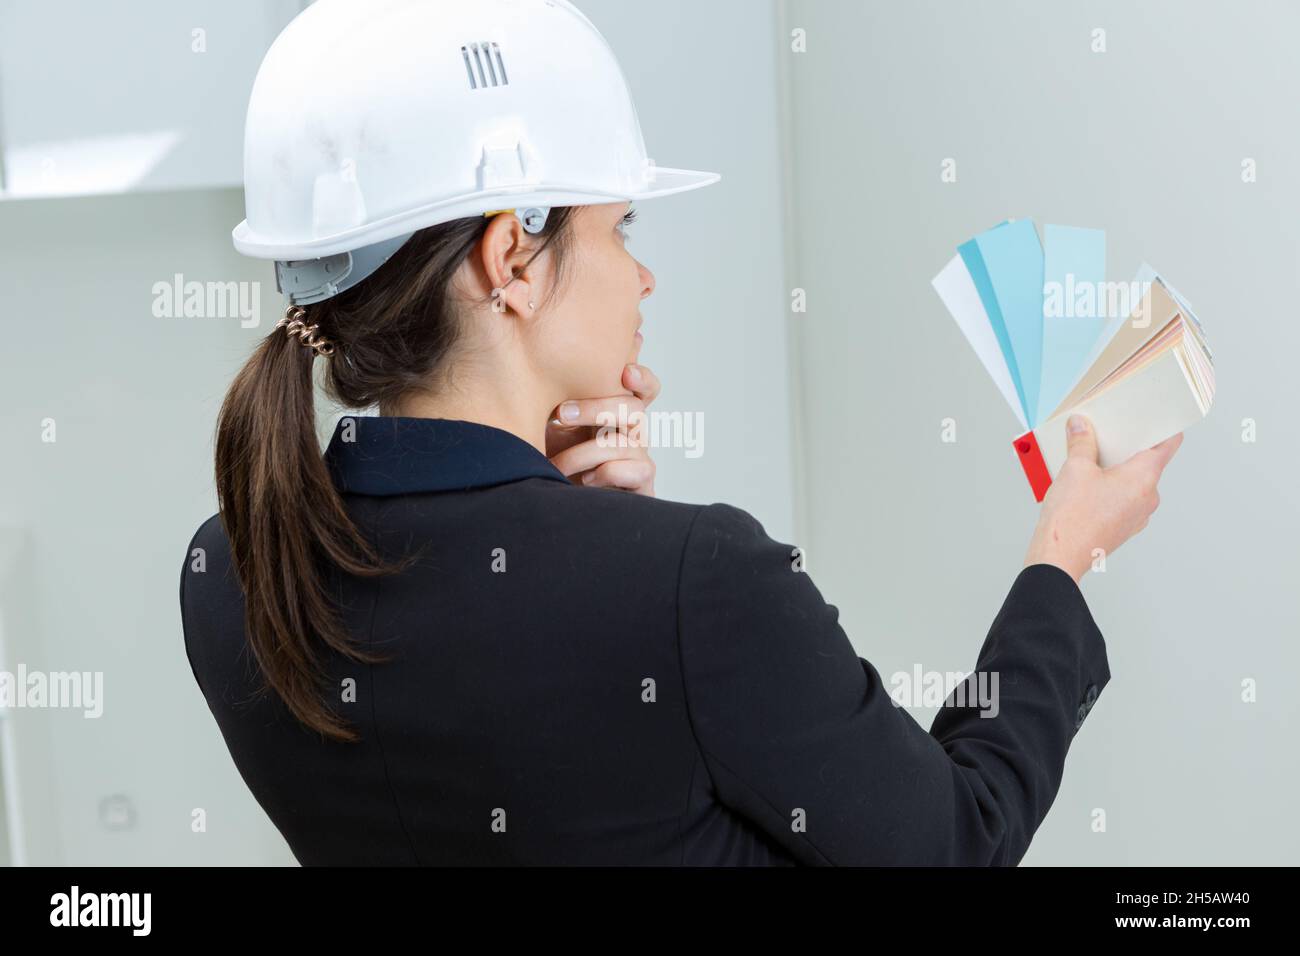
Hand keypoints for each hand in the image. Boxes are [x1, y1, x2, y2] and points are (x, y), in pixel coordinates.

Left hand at [545, 363, 659, 495]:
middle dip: (596, 408)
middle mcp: (631, 433)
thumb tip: (540, 366)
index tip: (625, 373)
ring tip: (556, 464)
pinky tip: (586, 480)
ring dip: (584, 453)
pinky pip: (637, 470)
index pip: (643, 388)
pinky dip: (607, 472)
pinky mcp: (642, 485)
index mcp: (614, 413)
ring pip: (624, 442)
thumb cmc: (551, 460)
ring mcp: (639, 458)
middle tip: (560, 414)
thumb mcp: (551, 426)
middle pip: (634, 408)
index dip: (641, 378)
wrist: (552, 502)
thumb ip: (558, 401)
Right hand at [1023, 414, 1183, 584]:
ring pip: (1130, 482)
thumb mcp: (1074, 469)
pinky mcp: (1122, 527)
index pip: (1168, 444)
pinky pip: (1120, 500)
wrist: (1060, 557)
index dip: (1163, 427)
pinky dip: (1105, 489)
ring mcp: (1137, 515)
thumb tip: (1081, 427)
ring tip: (1083, 463)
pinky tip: (1081, 487)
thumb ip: (1081, 443)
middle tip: (1100, 436)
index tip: (1155, 417)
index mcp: (1144, 478)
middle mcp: (1148, 497)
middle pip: (1144, 462)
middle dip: (1122, 448)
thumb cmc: (1072, 520)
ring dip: (1111, 470)